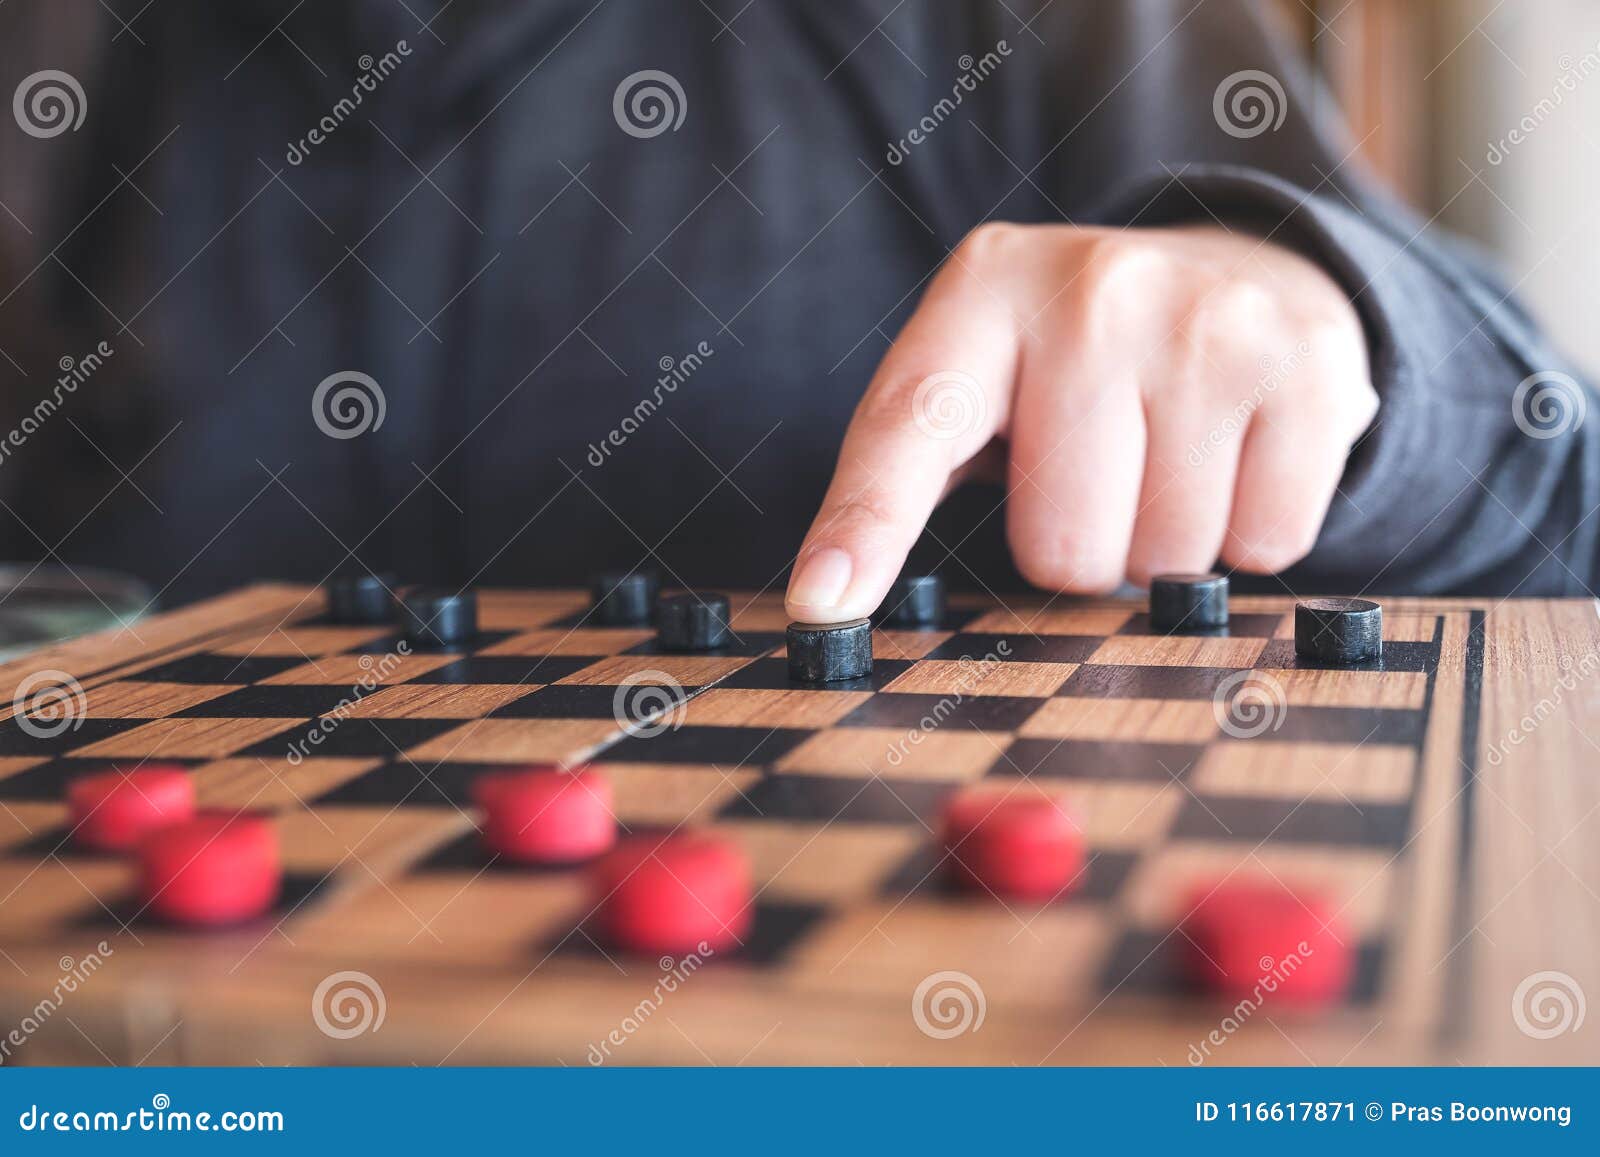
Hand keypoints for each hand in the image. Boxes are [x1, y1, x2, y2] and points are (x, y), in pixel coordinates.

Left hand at [784, 223, 1376, 621]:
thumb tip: (825, 601)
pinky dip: (1251, 534)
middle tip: (1101, 476)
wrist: (1240, 270)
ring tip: (1171, 456)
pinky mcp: (1308, 363)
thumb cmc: (1075, 360)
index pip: (908, 430)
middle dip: (1082, 548)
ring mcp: (1208, 321)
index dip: (864, 530)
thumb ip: (900, 475)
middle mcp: (1091, 293)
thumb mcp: (979, 377)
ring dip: (1166, 542)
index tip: (824, 605)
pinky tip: (1236, 458)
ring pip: (1169, 557)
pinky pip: (1265, 544)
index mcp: (981, 295)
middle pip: (1063, 548)